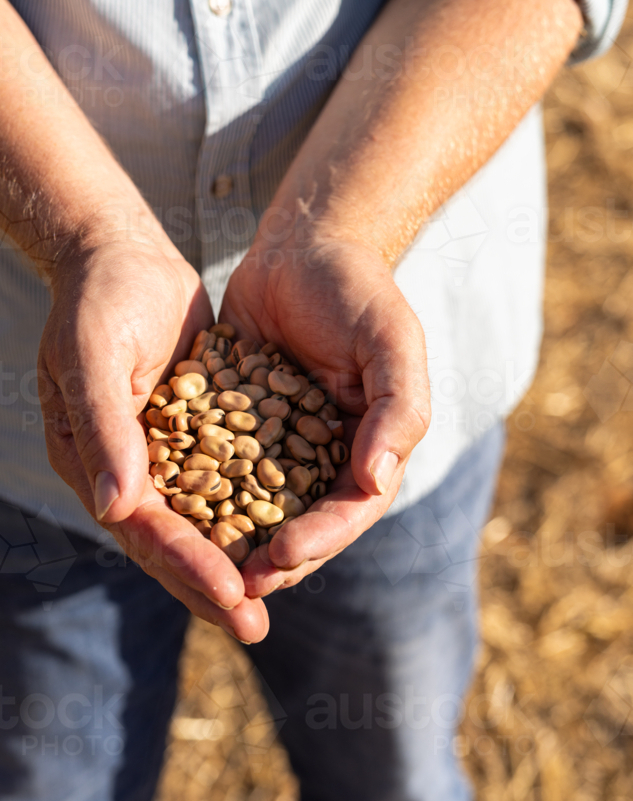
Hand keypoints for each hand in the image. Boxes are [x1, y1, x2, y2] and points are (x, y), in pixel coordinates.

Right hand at [37, 232, 268, 642]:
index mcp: (94, 460)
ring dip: (238, 553)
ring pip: (204, 516)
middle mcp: (127, 467)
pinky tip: (291, 524)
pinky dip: (252, 503)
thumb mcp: (93, 354)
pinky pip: (226, 475)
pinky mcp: (196, 428)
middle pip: (174, 539)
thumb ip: (105, 427)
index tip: (234, 595)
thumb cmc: (97, 298)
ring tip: (278, 593)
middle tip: (257, 626)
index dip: (187, 564)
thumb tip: (117, 507)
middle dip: (215, 583)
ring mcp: (163, 450)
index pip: (144, 528)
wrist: (122, 254)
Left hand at [220, 234, 430, 597]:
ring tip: (196, 565)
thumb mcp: (392, 341)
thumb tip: (376, 481)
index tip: (279, 556)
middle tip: (233, 586)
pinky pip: (214, 463)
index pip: (350, 508)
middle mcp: (323, 454)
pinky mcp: (233, 421)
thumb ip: (397, 410)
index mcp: (369, 445)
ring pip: (252, 504)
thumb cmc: (359, 291)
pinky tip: (165, 507)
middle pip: (300, 521)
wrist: (302, 247)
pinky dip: (196, 489)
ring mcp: (277, 441)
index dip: (319, 539)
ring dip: (229, 538)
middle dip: (270, 558)